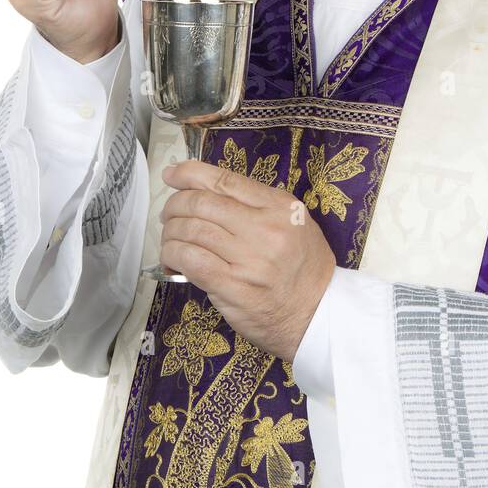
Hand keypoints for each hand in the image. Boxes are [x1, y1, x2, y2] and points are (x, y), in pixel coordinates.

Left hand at [160, 160, 335, 361]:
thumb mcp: (292, 222)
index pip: (225, 180)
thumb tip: (206, 188)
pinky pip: (191, 261)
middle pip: (202, 203)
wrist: (318, 313)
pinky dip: (173, 255)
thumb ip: (256, 203)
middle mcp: (264, 229)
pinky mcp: (232, 287)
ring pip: (191, 231)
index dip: (189, 173)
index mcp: (278, 207)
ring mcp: (248, 259)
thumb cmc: (303, 267)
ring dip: (171, 232)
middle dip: (175, 204)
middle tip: (169, 213)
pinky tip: (172, 258)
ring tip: (171, 238)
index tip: (172, 175)